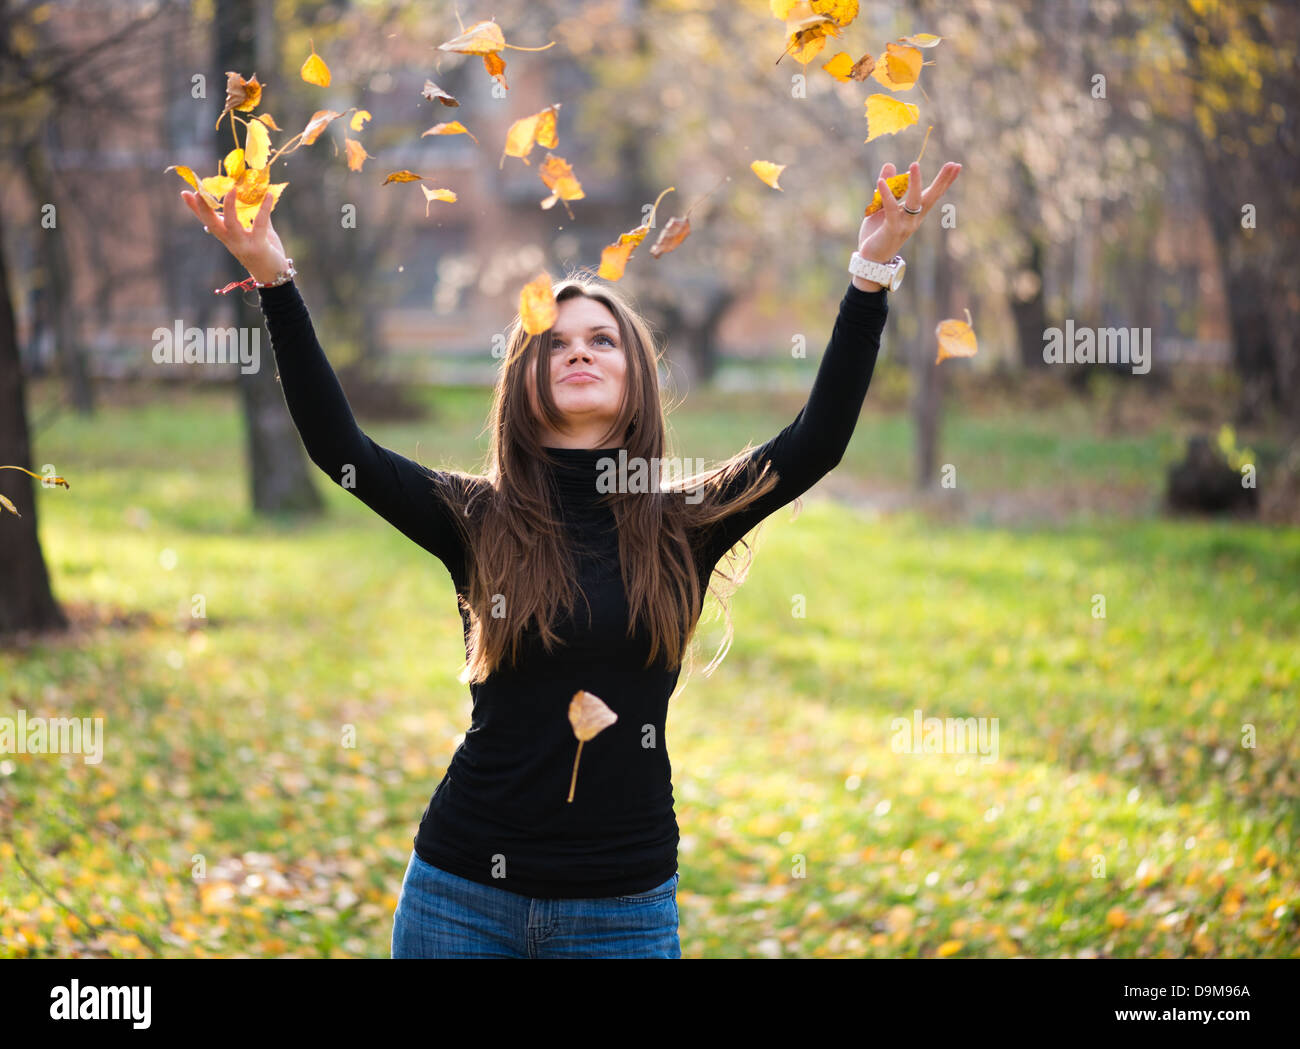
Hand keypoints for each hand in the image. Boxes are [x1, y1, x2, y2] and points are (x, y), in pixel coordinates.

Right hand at [181, 185, 288, 282]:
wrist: (275, 276)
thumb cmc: (266, 253)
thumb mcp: (258, 233)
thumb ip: (255, 217)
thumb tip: (259, 197)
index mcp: (227, 237)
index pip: (207, 221)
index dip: (195, 208)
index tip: (184, 193)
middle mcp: (231, 241)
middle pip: (212, 223)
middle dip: (203, 207)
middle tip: (199, 191)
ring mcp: (243, 244)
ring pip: (231, 223)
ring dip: (229, 206)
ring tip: (231, 189)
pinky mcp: (258, 246)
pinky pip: (259, 223)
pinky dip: (264, 209)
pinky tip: (268, 195)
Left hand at [854, 160, 961, 290]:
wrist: (870, 259)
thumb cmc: (877, 233)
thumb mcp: (881, 205)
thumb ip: (887, 186)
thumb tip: (890, 164)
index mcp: (915, 213)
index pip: (932, 194)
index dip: (944, 181)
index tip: (956, 166)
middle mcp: (914, 219)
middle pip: (931, 197)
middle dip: (942, 181)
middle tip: (953, 164)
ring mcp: (905, 224)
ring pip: (914, 201)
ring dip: (915, 183)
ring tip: (915, 164)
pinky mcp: (892, 229)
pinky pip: (891, 209)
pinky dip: (886, 195)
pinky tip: (881, 181)